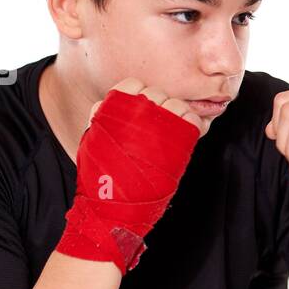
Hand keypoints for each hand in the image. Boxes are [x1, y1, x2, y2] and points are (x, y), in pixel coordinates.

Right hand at [56, 79, 208, 273]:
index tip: (140, 112)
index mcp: (113, 106)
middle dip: (160, 107)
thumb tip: (110, 104)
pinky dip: (193, 125)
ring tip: (170, 135)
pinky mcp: (178, 141)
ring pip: (177, 103)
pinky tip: (185, 137)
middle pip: (158, 92)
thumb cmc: (102, 175)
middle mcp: (137, 109)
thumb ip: (105, 116)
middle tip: (156, 128)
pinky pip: (193, 120)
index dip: (139, 95)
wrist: (113, 205)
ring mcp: (159, 123)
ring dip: (177, 115)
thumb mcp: (94, 138)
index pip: (134, 84)